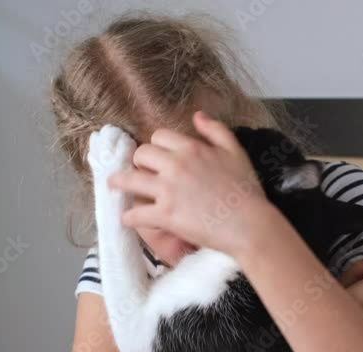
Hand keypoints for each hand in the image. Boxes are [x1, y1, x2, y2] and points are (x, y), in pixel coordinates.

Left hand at [107, 111, 275, 255]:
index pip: (159, 137)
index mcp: (191, 148)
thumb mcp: (236, 152)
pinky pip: (135, 214)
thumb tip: (197, 115)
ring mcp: (167, 191)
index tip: (158, 157)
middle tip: (140, 172)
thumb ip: (215, 130)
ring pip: (129, 180)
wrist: (249, 224)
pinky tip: (127, 219)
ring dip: (118, 182)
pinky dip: (128, 217)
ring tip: (113, 185)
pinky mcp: (164, 215)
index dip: (157, 147)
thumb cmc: (245, 190)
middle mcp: (175, 165)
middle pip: (141, 155)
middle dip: (139, 162)